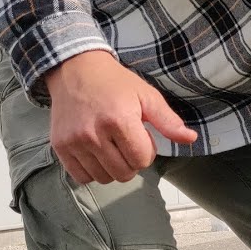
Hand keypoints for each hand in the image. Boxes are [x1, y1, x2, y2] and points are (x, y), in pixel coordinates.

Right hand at [44, 50, 197, 183]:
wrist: (76, 71)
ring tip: (113, 147)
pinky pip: (81, 177)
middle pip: (124, 172)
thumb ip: (168, 121)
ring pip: (103, 178)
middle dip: (133, 162)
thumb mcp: (147, 96)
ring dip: (114, 168)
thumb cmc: (115, 83)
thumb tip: (190, 138)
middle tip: (129, 143)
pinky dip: (93, 172)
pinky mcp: (60, 147)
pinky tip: (98, 155)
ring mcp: (74, 142)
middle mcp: (94, 134)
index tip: (143, 138)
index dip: (148, 151)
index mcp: (119, 120)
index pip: (142, 159)